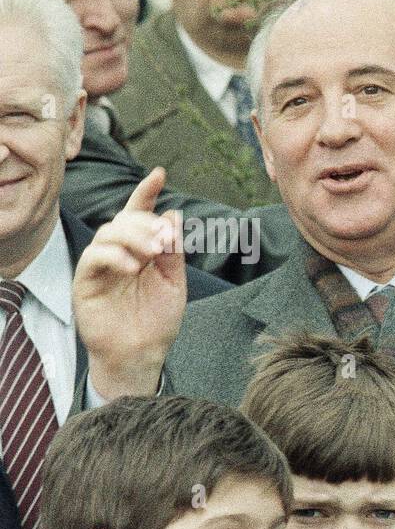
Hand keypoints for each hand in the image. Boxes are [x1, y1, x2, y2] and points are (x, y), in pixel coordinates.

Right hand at [72, 168, 185, 399]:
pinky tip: (133, 266)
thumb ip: (174, 251)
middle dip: (145, 223)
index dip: (146, 193)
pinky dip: (114, 256)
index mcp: (141, 251)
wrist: (142, 354)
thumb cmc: (157, 321)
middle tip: (165, 239)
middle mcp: (119, 254)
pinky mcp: (85, 282)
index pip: (140, 215)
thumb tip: (173, 213)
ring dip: (133, 236)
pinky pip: (93, 258)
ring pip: (107, 234)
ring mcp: (100, 267)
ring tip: (154, 252)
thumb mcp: (174, 283)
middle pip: (124, 220)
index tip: (159, 174)